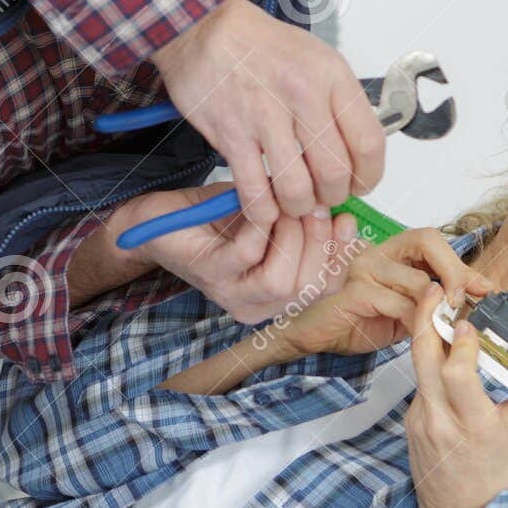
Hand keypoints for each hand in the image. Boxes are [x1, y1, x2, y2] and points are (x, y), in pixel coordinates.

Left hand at [116, 182, 353, 323]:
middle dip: (320, 242)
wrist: (160, 218)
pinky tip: (263, 203)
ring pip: (281, 281)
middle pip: (307, 289)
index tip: (348, 218)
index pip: (323, 288)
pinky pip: (248, 255)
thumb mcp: (270, 216)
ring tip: (290, 204)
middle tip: (318, 204)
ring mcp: (231, 294)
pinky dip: (263, 225)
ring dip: (293, 237)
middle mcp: (255, 304)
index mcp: (275, 295)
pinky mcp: (210, 274)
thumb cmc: (215, 218)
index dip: (341, 256)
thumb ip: (302, 219)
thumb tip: (341, 204)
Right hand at [151, 0, 385, 225]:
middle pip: (335, 172)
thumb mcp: (316, 57)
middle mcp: (301, 94)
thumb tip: (356, 150)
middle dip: (333, 196)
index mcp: (330, 76)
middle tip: (325, 195)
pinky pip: (255, 190)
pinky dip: (264, 210)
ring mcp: (264, 116)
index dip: (369, 175)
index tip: (361, 184)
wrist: (205, 28)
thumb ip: (339, 102)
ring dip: (300, 207)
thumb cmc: (261, 45)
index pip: (368, 142)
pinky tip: (266, 206)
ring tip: (296, 201)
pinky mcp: (231, 134)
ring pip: (297, 189)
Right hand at [276, 227, 494, 356]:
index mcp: (392, 252)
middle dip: (454, 272)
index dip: (460, 263)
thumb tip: (479, 294)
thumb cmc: (362, 320)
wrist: (319, 337)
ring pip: (417, 280)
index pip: (432, 239)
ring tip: (439, 327)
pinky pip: (397, 303)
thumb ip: (437, 297)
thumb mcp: (409, 307)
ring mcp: (363, 269)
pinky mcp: (354, 292)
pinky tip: (415, 333)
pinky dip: (413, 321)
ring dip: (434, 309)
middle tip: (464, 303)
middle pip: (426, 240)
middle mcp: (377, 252)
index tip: (484, 288)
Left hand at [403, 287, 507, 507]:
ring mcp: (420, 420)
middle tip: (435, 288)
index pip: (457, 376)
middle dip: (427, 319)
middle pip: (424, 359)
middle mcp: (440, 420)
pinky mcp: (409, 420)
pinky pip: (417, 382)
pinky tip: (437, 340)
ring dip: (425, 333)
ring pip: (416, 367)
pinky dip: (427, 359)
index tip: (467, 321)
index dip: (460, 345)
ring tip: (435, 303)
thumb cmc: (492, 478)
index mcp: (474, 424)